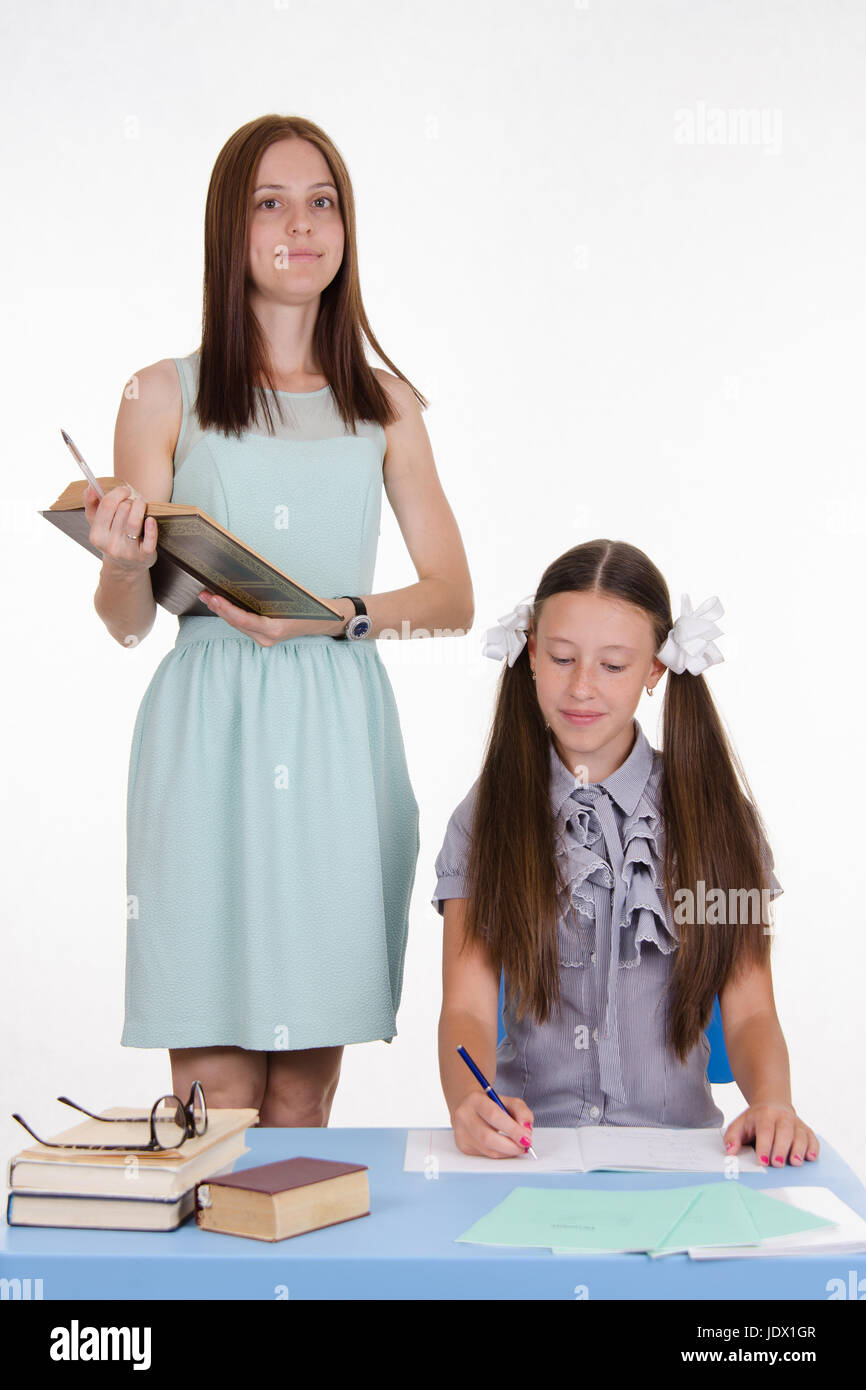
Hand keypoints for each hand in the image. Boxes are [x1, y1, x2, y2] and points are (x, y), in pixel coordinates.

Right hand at [84, 482, 157, 572]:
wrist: (125, 567)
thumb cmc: (112, 538)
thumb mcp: (97, 523)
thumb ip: (91, 503)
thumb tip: (91, 487)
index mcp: (96, 535)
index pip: (107, 505)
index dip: (118, 493)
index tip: (125, 490)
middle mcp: (110, 545)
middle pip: (123, 510)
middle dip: (131, 501)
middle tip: (134, 502)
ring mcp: (127, 551)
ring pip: (134, 521)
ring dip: (141, 507)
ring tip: (142, 505)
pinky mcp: (144, 556)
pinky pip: (150, 538)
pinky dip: (151, 526)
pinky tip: (151, 519)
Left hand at [197, 590, 349, 645]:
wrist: (324, 620)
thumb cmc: (310, 607)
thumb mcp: (292, 597)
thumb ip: (268, 594)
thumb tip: (243, 580)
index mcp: (274, 629)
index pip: (243, 620)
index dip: (226, 609)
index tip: (213, 598)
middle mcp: (267, 638)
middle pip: (236, 623)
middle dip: (219, 608)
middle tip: (204, 594)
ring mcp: (265, 639)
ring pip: (237, 625)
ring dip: (222, 611)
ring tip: (208, 597)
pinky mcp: (263, 636)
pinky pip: (243, 625)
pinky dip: (232, 615)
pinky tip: (222, 605)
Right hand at [452, 1090, 534, 1158]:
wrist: (471, 1108)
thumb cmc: (492, 1105)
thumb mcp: (509, 1101)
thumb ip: (522, 1112)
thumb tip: (526, 1130)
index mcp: (475, 1100)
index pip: (494, 1116)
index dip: (512, 1129)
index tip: (527, 1137)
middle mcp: (464, 1116)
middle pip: (488, 1137)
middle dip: (511, 1145)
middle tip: (525, 1146)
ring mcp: (461, 1133)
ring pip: (488, 1150)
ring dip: (507, 1152)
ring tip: (518, 1147)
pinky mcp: (463, 1146)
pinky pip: (486, 1155)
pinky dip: (500, 1154)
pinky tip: (506, 1148)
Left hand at [723, 1101, 819, 1167]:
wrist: (772, 1105)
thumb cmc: (755, 1120)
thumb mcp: (740, 1124)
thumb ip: (732, 1137)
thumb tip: (730, 1151)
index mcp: (765, 1114)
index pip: (765, 1130)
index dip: (764, 1146)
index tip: (762, 1161)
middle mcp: (782, 1117)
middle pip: (784, 1132)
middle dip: (781, 1148)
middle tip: (777, 1164)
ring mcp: (796, 1123)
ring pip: (800, 1135)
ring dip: (799, 1149)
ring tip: (795, 1162)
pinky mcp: (806, 1130)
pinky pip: (812, 1138)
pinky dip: (813, 1147)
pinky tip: (811, 1157)